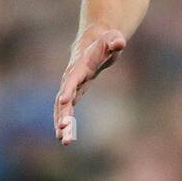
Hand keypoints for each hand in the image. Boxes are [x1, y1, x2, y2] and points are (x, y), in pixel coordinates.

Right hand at [53, 29, 125, 144]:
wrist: (94, 44)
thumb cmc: (105, 42)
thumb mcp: (113, 39)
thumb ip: (115, 41)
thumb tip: (119, 42)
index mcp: (80, 66)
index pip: (72, 78)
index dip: (69, 88)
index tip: (65, 100)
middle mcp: (71, 78)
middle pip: (64, 98)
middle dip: (63, 114)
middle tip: (63, 131)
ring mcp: (70, 87)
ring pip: (63, 108)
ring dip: (62, 124)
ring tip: (64, 141)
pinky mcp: (73, 94)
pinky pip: (66, 110)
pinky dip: (64, 122)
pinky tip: (65, 137)